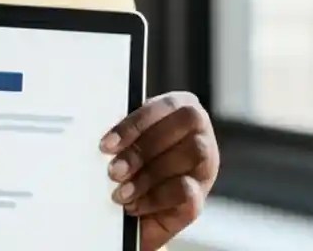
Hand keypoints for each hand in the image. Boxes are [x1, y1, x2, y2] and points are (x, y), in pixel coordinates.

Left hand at [100, 92, 218, 250]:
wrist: (147, 202)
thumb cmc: (138, 159)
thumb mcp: (131, 140)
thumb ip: (125, 135)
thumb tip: (107, 143)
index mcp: (182, 109)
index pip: (164, 107)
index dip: (134, 125)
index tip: (107, 144)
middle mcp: (200, 134)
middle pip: (177, 132)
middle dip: (139, 153)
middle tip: (114, 171)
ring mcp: (205, 166)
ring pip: (187, 159)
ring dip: (147, 179)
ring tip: (121, 192)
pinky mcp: (202, 196)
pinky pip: (186, 194)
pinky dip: (155, 200)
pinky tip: (135, 204)